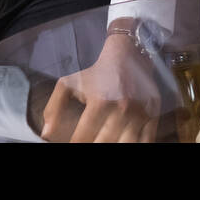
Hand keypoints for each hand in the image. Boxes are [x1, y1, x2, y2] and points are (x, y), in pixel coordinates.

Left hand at [40, 33, 161, 141]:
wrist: (130, 52)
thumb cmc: (97, 71)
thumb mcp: (70, 84)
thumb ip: (54, 108)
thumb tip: (46, 135)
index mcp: (99, 102)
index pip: (82, 139)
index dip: (74, 146)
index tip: (70, 145)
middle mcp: (121, 109)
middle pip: (103, 145)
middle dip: (92, 147)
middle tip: (88, 142)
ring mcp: (140, 113)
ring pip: (125, 146)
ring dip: (113, 147)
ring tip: (104, 142)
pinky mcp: (153, 114)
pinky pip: (146, 141)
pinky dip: (135, 146)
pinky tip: (122, 142)